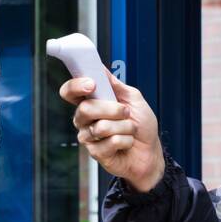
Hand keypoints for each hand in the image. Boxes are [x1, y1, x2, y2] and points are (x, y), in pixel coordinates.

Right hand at [59, 71, 164, 191]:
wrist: (150, 152)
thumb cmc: (141, 125)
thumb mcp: (133, 99)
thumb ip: (116, 85)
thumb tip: (100, 68)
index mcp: (90, 102)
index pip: (70, 92)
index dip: (76, 86)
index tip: (91, 84)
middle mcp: (84, 119)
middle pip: (85, 108)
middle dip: (113, 109)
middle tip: (126, 112)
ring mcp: (88, 137)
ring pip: (102, 126)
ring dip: (125, 126)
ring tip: (129, 130)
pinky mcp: (96, 153)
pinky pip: (111, 142)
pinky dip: (126, 140)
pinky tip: (127, 144)